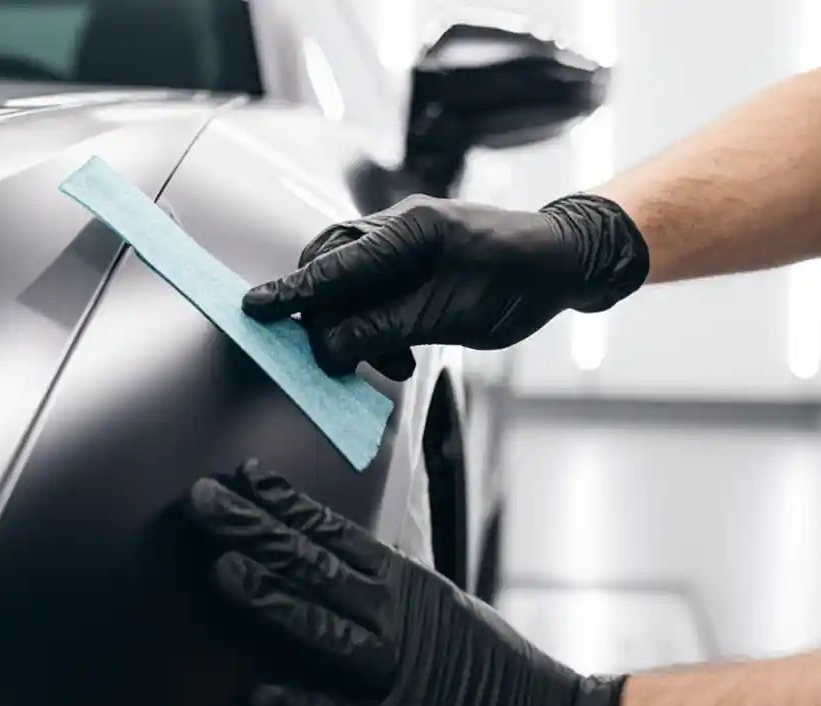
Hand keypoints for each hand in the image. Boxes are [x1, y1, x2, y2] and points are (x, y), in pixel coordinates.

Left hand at [185, 461, 624, 705]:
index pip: (333, 534)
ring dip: (274, 598)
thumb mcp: (434, 605)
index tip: (243, 474)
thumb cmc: (483, 663)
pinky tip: (257, 693)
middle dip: (256, 531)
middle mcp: (397, 621)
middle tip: (203, 500)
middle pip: (316, 567)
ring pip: (325, 629)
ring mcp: (397, 675)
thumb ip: (379, 581)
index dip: (285, 503)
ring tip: (224, 570)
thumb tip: (320, 547)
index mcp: (404, 586)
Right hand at [241, 194, 647, 378]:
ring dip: (356, 328)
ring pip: (348, 283)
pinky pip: (372, 288)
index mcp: (409, 230)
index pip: (334, 265)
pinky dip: (375, 324)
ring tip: (389, 363)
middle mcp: (398, 226)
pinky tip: (398, 350)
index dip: (293, 292)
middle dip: (326, 317)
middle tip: (337, 359)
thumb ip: (384, 329)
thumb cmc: (519, 281)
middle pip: (330, 268)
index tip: (254, 310)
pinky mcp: (411, 258)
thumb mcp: (451, 315)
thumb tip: (327, 349)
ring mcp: (404, 239)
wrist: (566, 260)